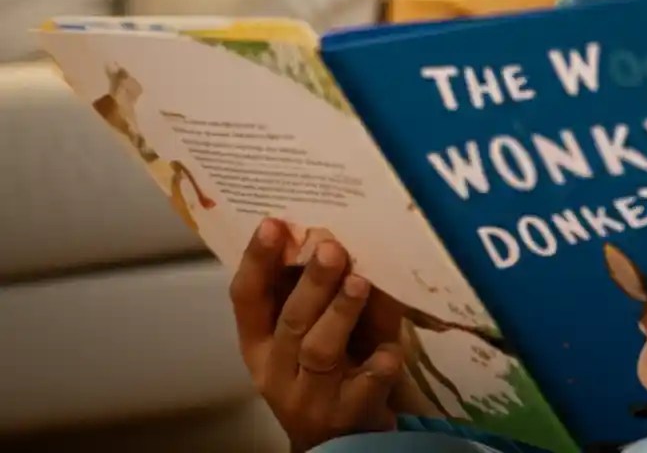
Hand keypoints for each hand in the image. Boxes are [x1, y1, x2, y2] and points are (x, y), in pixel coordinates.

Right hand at [230, 218, 408, 451]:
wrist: (340, 438)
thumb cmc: (326, 369)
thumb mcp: (309, 331)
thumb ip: (316, 292)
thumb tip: (337, 236)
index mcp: (259, 342)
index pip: (247, 298)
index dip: (257, 261)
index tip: (272, 224)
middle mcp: (277, 368)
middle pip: (290, 321)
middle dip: (310, 282)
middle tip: (331, 247)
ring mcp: (312, 395)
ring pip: (320, 351)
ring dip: (340, 314)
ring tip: (360, 282)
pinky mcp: (349, 413)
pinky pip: (363, 388)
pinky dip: (377, 367)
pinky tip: (391, 350)